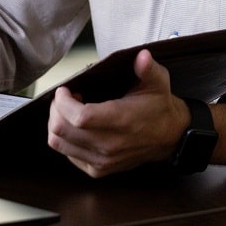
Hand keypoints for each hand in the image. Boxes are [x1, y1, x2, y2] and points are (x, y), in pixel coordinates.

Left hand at [47, 49, 190, 177]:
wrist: (170, 137)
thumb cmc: (159, 106)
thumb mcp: (158, 82)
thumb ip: (148, 68)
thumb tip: (142, 56)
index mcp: (121, 121)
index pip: (79, 117)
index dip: (64, 102)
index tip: (65, 89)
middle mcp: (109, 144)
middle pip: (62, 131)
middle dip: (56, 109)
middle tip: (64, 98)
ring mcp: (102, 160)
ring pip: (59, 144)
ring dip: (57, 124)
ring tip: (68, 110)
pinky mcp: (99, 169)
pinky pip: (68, 155)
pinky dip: (64, 139)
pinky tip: (76, 126)